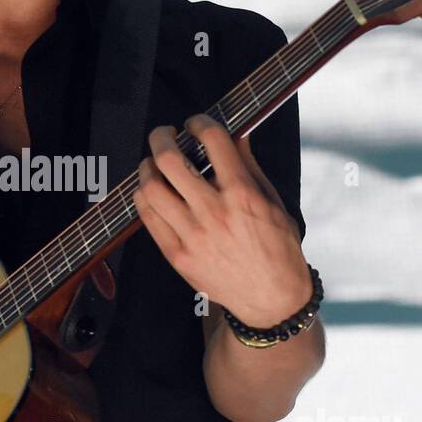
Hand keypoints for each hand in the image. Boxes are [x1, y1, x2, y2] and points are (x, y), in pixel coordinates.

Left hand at [131, 114, 311, 325]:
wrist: (271, 300)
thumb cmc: (277, 248)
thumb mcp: (272, 202)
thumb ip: (250, 165)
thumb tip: (237, 133)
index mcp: (242, 194)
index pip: (212, 140)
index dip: (199, 122)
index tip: (195, 123)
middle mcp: (214, 212)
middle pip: (169, 159)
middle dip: (161, 137)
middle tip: (164, 134)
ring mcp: (192, 235)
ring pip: (150, 187)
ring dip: (147, 167)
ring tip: (153, 164)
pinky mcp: (178, 256)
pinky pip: (147, 217)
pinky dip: (144, 197)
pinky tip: (151, 191)